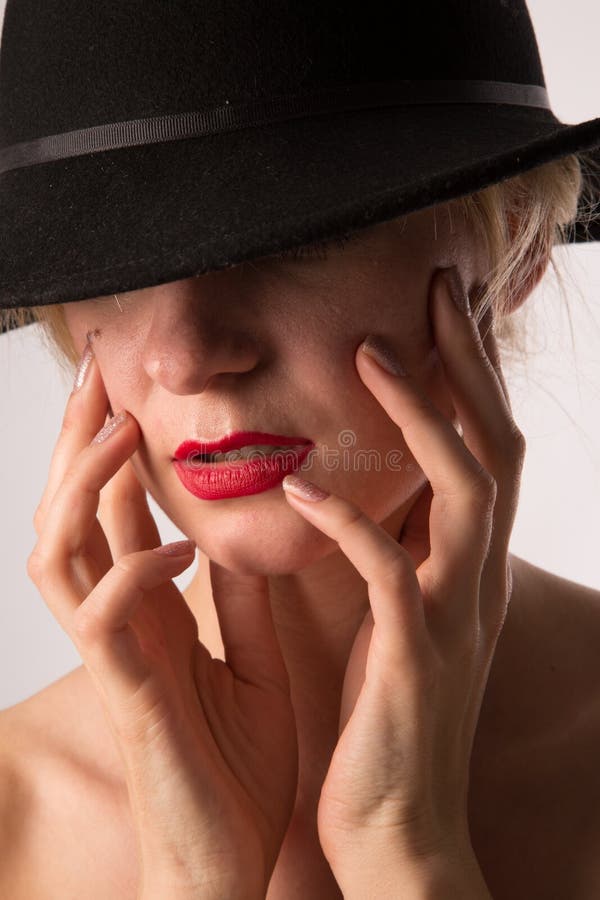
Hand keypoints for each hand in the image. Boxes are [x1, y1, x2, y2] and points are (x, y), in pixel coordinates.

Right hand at [28, 344, 297, 898]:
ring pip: (59, 553)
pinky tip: (179, 548)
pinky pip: (103, 621)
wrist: (233, 866)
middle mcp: (124, 624)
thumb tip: (244, 534)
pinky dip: (133, 574)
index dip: (115, 453)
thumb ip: (244, 600)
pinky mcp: (128, 698)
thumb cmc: (240, 767)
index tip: (128, 390)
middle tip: (97, 374)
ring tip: (119, 432)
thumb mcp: (256, 662)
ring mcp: (117, 659)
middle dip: (77, 444)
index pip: (118, 516)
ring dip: (83, 488)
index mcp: (154, 613)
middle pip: (73, 514)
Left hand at [281, 267, 522, 888]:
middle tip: (437, 291)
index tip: (444, 312)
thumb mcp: (404, 616)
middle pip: (499, 447)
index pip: (490, 449)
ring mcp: (457, 616)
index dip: (473, 378)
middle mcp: (481, 579)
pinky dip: (348, 517)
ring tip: (369, 354)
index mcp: (473, 566)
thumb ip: (402, 551)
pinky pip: (389, 569)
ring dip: (421, 416)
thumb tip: (374, 492)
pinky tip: (300, 479)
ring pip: (467, 491)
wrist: (397, 821)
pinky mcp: (415, 656)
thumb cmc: (389, 712)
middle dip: (470, 365)